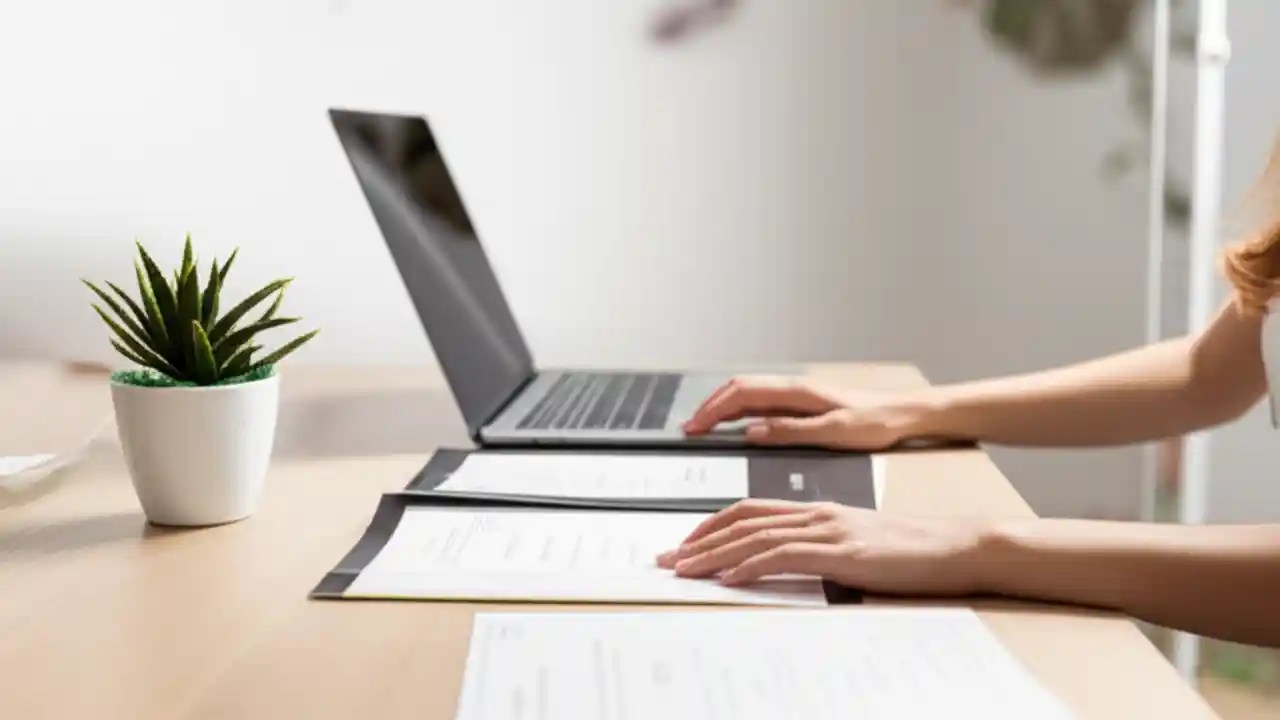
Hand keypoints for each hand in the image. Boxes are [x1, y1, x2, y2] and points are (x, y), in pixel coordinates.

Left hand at [656, 499, 987, 595]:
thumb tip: (786, 569)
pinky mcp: (843, 552)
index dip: (711, 525)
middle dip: (699, 540)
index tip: (685, 545)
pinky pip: (786, 556)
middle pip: (742, 520)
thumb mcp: (855, 545)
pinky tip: (732, 576)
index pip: (750, 510)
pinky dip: (753, 565)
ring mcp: (829, 530)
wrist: (955, 546)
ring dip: (715, 554)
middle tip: (668, 560)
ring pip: (756, 536)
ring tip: (686, 569)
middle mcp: (817, 513)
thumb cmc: (911, 551)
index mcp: (817, 510)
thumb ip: (820, 550)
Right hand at [681, 375, 923, 449]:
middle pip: (738, 389)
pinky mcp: (802, 403)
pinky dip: (739, 411)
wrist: (904, 413)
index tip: (695, 427)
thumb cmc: (876, 422)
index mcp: (798, 392)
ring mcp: (796, 394)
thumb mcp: (835, 432)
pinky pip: (761, 402)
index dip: (713, 409)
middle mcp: (793, 388)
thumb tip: (753, 431)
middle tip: (689, 429)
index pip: (742, 394)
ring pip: (747, 393)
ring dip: (721, 407)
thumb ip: (792, 431)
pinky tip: (735, 425)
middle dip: (709, 406)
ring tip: (703, 426)